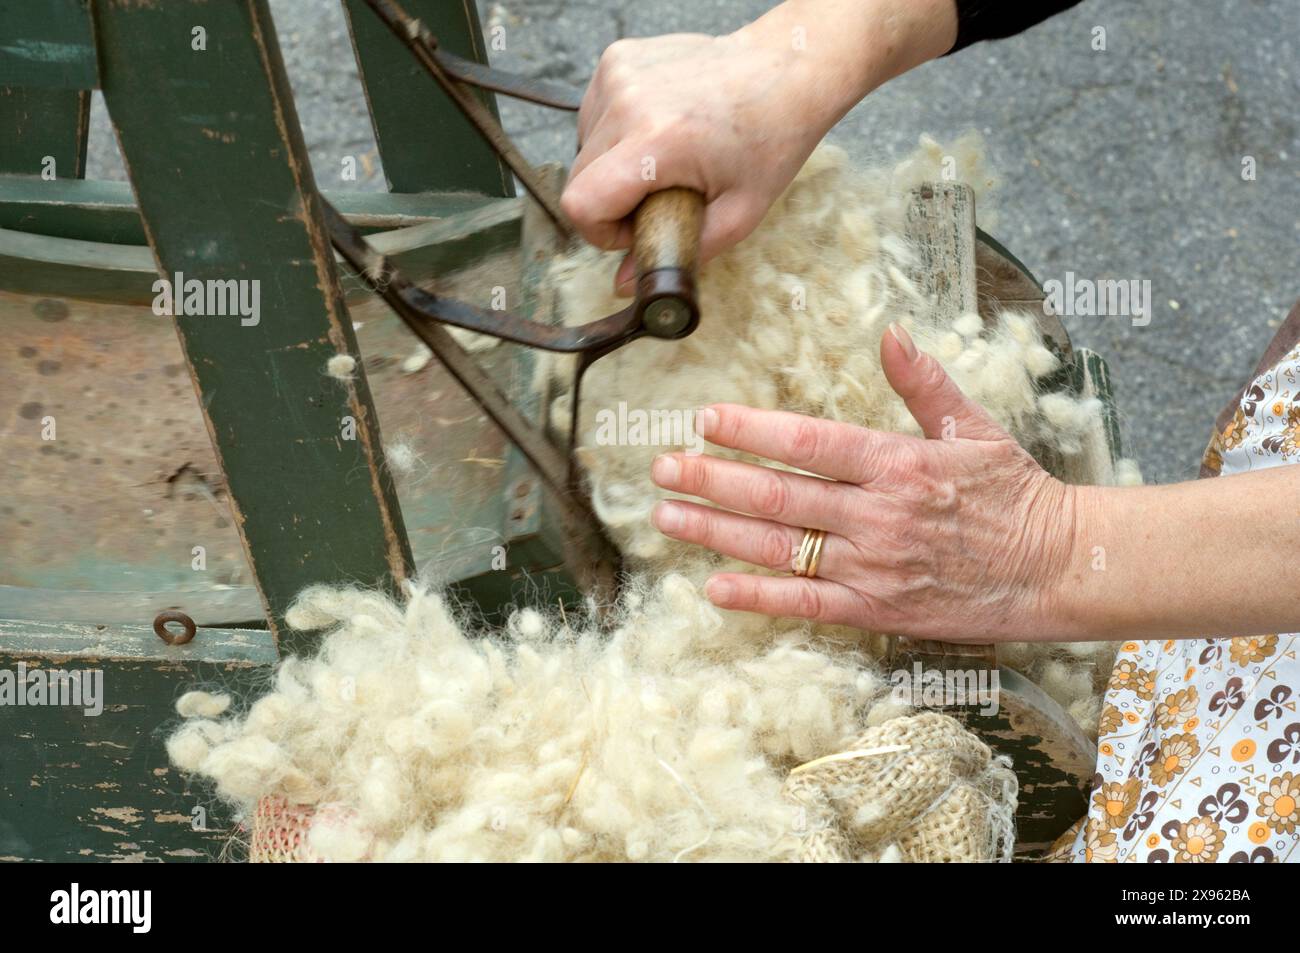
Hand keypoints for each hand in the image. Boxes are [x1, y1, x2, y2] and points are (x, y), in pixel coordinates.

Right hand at [560, 1, 959, 292]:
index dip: (600, 231)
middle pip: (577, 177)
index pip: (581, 202)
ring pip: (582, 146)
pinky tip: (659, 129)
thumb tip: (625, 286)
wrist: (788, 68)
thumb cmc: (771, 140)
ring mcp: (619, 72)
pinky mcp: (618, 56)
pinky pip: (593, 114)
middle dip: (610, 202)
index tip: (636, 229)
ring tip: (664, 160)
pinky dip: (615, 132)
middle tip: (658, 200)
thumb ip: (678, 254)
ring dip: (612, 166)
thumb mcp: (738, 214)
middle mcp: (629, 100)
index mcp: (658, 141)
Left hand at [649, 323, 1081, 641]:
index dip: (751, 430)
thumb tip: (889, 332)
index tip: (704, 419)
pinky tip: (711, 586)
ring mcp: (872, 566)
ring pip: (777, 547)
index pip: (808, 442)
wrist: (1058, 568)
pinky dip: (755, 596)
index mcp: (897, 462)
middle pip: (776, 494)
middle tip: (660, 469)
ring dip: (715, 532)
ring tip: (666, 517)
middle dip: (710, 480)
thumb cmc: (1015, 493)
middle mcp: (876, 514)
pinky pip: (804, 604)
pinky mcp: (876, 609)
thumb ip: (923, 381)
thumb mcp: (975, 425)